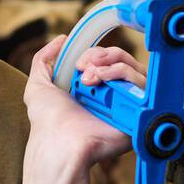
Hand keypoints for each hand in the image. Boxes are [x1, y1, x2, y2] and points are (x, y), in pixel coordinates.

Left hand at [23, 34, 147, 171]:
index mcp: (94, 89)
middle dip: (103, 56)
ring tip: (91, 80)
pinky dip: (126, 76)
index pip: (108, 60)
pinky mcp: (139, 113)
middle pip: (124, 60)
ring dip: (112, 66)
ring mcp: (127, 104)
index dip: (96, 54)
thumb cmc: (48, 121)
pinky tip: (106, 85)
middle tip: (84, 69)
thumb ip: (44, 60)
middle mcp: (112, 96)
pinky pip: (146, 86)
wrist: (61, 143)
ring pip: (137, 70)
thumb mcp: (38, 86)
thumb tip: (61, 40)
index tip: (79, 63)